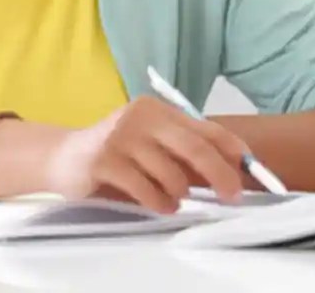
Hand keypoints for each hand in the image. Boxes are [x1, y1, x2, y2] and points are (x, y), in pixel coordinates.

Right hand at [43, 97, 248, 212]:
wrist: (62, 157)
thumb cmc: (116, 153)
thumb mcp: (151, 143)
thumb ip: (183, 151)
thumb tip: (230, 170)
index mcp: (158, 110)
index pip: (205, 127)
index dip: (232, 148)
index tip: (251, 168)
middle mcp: (141, 117)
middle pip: (194, 148)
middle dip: (220, 174)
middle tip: (233, 195)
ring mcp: (121, 137)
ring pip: (171, 173)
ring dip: (181, 193)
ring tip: (177, 201)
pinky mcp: (104, 160)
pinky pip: (145, 188)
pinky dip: (160, 202)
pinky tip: (162, 205)